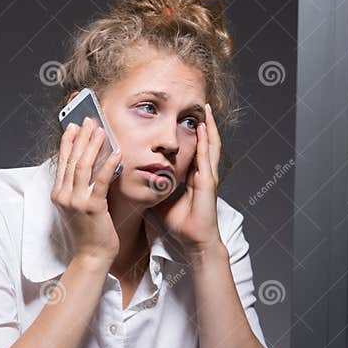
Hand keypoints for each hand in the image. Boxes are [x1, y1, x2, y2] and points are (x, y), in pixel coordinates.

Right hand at [51, 117, 122, 266]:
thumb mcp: (80, 203)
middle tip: (89, 120)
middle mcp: (64, 195)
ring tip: (101, 130)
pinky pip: (101, 181)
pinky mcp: (93, 207)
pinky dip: (109, 164)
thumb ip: (80, 184)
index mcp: (58, 193)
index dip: (68, 142)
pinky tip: (117, 152)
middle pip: (72, 160)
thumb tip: (91, 160)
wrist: (92, 254)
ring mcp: (77, 201)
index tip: (74, 125)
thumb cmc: (89, 228)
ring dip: (93, 146)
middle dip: (81, 138)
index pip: (63, 161)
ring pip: (84, 167)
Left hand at [151, 103, 221, 250]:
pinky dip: (206, 141)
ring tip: (205, 110)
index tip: (189, 117)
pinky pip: (207, 157)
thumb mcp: (162, 199)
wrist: (194, 240)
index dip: (194, 133)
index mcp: (194, 176)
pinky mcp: (208, 182)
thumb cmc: (181, 223)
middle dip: (205, 124)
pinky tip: (203, 129)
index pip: (195, 149)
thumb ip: (154, 187)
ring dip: (209, 127)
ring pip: (211, 145)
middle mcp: (204, 173)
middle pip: (207, 142)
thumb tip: (136, 178)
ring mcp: (208, 176)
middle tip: (202, 106)